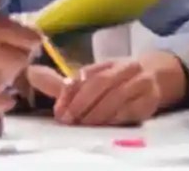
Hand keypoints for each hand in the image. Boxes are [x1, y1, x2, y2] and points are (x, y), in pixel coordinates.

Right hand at [0, 9, 40, 114]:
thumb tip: (18, 29)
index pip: (28, 36)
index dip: (29, 41)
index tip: (27, 45)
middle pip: (23, 60)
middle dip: (15, 59)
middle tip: (1, 59)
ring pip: (11, 81)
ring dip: (2, 78)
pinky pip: (3, 103)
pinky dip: (2, 99)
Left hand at [27, 57, 168, 125]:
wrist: (157, 77)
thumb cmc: (118, 82)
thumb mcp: (94, 79)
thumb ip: (65, 84)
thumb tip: (31, 74)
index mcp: (109, 62)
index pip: (87, 75)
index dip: (71, 93)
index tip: (59, 110)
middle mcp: (126, 68)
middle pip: (101, 84)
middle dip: (81, 103)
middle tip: (67, 119)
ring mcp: (141, 83)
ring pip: (116, 97)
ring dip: (96, 113)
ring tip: (81, 124)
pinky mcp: (150, 101)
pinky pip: (129, 110)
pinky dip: (113, 118)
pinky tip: (102, 125)